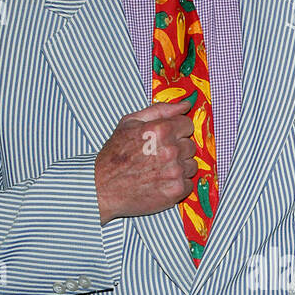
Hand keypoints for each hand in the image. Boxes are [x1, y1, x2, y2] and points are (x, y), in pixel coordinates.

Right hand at [95, 100, 196, 224]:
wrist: (102, 187)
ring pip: (192, 165)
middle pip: (191, 146)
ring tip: (159, 170)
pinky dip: (177, 184)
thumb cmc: (114, 154)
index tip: (165, 139)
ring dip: (180, 167)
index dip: (177, 131)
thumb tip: (186, 104)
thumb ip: (160, 110)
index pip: (188, 125)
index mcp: (161, 129)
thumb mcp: (130, 122)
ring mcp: (174, 171)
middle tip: (158, 157)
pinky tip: (161, 183)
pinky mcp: (176, 190)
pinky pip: (189, 184)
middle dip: (178, 149)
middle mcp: (170, 150)